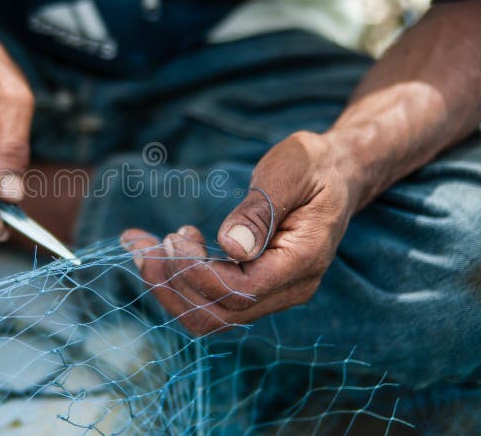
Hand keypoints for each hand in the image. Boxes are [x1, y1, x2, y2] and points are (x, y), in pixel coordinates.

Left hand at [121, 131, 358, 334]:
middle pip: (218, 314)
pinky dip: (178, 281)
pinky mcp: (255, 287)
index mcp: (301, 263)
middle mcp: (288, 290)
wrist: (337, 174)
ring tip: (143, 247)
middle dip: (172, 285)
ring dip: (168, 286)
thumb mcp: (289, 172)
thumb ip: (260, 211)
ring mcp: (272, 293)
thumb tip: (230, 247)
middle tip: (144, 245)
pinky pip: (211, 299)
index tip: (174, 237)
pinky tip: (162, 250)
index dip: (197, 272)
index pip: (240, 292)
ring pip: (209, 315)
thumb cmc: (314, 166)